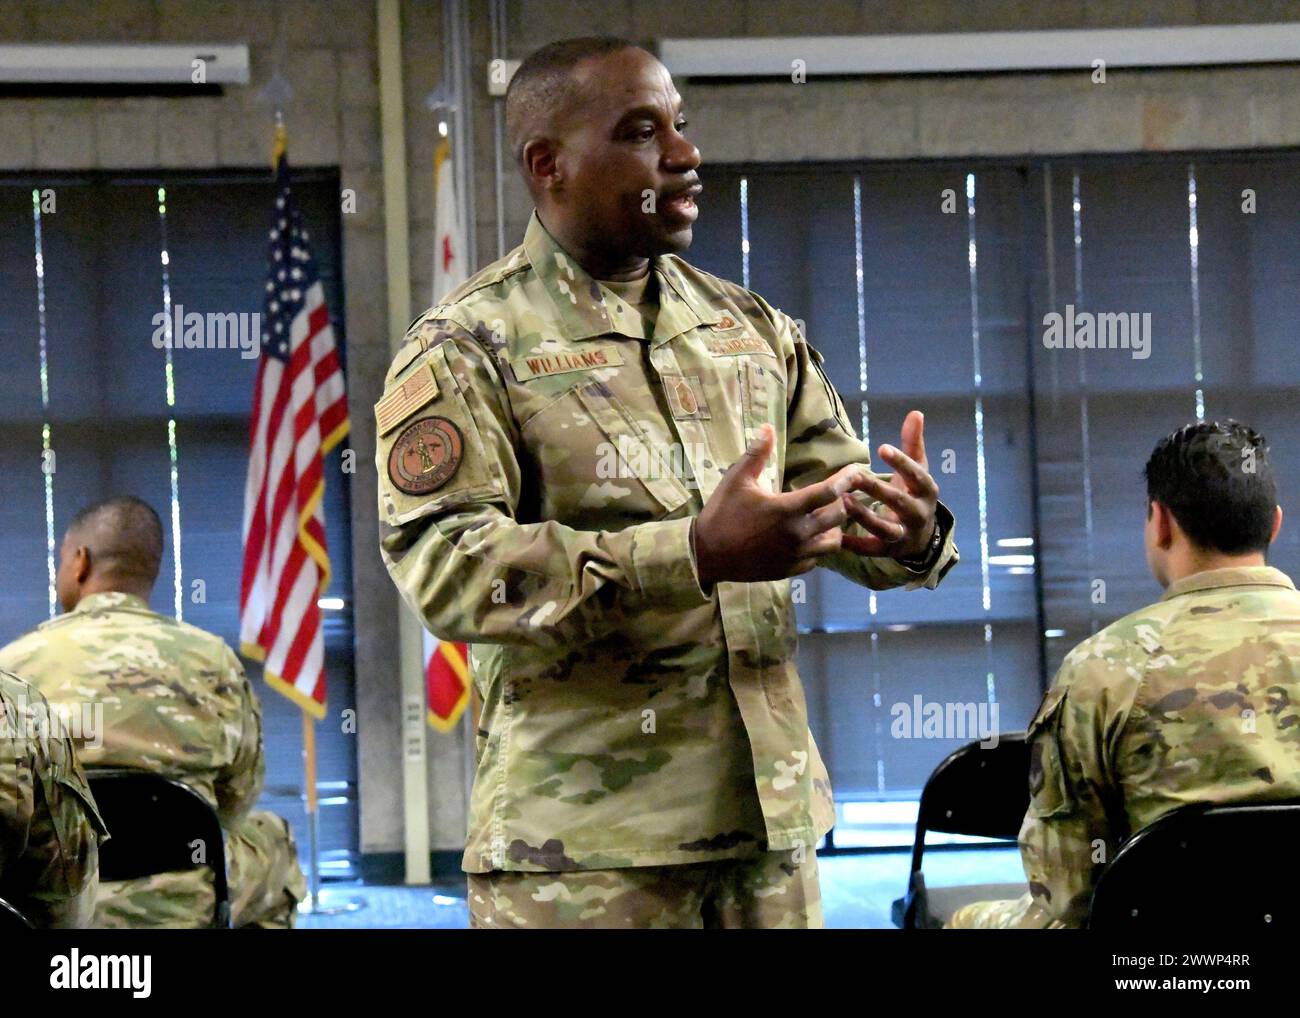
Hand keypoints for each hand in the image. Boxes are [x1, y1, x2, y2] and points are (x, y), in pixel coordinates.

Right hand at [695, 424, 871, 583]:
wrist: (707, 555)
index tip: (856, 470)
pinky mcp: (791, 570)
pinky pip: (817, 559)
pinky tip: (809, 538)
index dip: (846, 479)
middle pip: (838, 516)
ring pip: (834, 542)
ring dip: (834, 528)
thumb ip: (756, 454)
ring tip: (826, 517)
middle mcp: (796, 534)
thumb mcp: (736, 480)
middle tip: (841, 494)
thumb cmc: (722, 514)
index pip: (828, 492)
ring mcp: (795, 555)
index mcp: (785, 509)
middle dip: (843, 502)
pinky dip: (818, 547)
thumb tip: (767, 427)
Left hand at [840, 410, 938, 559]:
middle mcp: (919, 514)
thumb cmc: (914, 493)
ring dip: (865, 517)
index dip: (901, 462)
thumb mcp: (918, 470)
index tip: (882, 448)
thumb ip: (913, 443)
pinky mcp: (890, 551)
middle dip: (877, 489)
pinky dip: (855, 545)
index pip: (917, 475)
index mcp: (927, 491)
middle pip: (899, 502)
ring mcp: (905, 535)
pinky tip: (836, 537)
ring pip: (886, 529)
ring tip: (843, 502)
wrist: (922, 535)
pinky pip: (872, 550)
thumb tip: (916, 413)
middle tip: (853, 475)